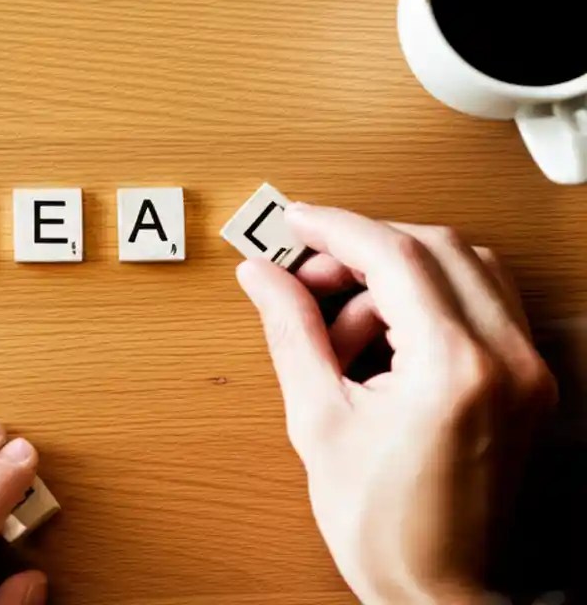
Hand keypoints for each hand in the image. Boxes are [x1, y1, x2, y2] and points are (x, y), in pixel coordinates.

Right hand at [236, 204, 557, 603]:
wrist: (440, 589)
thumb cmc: (383, 526)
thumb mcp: (318, 420)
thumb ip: (291, 332)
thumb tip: (262, 276)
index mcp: (455, 369)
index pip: (396, 255)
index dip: (336, 228)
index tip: (295, 221)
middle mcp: (506, 360)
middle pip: (437, 247)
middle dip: (363, 248)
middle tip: (307, 275)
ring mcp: (526, 369)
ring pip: (466, 267)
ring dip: (399, 272)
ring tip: (343, 319)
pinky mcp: (528, 380)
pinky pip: (483, 303)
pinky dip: (430, 298)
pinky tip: (385, 335)